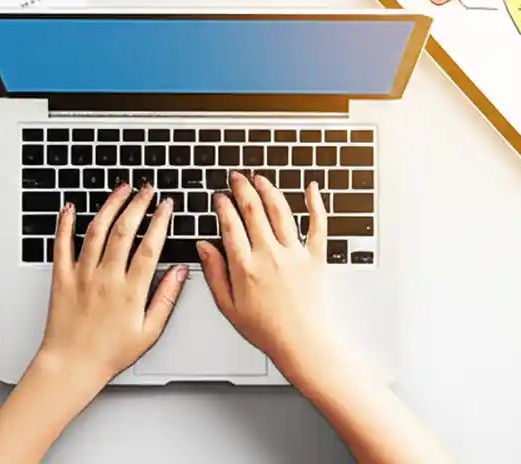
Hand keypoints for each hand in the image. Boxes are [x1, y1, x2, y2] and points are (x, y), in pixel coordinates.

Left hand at [35, 183, 187, 387]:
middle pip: (124, 230)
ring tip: (121, 189)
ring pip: (96, 230)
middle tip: (147, 189)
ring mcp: (82, 275)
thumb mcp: (149, 332)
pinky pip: (62, 244)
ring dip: (110, 205)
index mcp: (130, 291)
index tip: (166, 204)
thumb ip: (166, 298)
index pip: (150, 245)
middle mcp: (106, 278)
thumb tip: (181, 272)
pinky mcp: (61, 278)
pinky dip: (65, 223)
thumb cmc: (109, 353)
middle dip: (138, 204)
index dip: (160, 220)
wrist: (71, 365)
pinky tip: (71, 207)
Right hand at [195, 172, 339, 380]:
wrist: (302, 343)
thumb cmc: (265, 329)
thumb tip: (203, 246)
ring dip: (268, 189)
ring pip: (280, 210)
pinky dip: (316, 204)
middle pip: (253, 210)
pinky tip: (312, 188)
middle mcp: (269, 254)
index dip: (223, 206)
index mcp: (245, 267)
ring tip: (260, 178)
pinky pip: (318, 224)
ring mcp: (294, 253)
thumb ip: (214, 273)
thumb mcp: (228, 306)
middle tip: (236, 177)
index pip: (230, 225)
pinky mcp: (315, 257)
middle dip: (242, 188)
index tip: (219, 197)